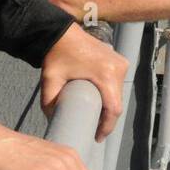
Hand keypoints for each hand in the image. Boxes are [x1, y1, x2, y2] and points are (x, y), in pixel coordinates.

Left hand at [40, 23, 127, 140]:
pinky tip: (101, 103)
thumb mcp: (50, 80)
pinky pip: (117, 83)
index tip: (97, 137)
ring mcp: (121, 62)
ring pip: (118, 93)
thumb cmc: (56, 54)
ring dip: (109, 106)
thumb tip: (53, 121)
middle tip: (94, 130)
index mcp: (106, 74)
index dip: (107, 127)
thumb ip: (49, 103)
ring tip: (97, 119)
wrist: (61, 32)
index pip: (113, 109)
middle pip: (117, 102)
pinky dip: (110, 94)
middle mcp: (118, 68)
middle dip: (107, 118)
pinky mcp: (119, 60)